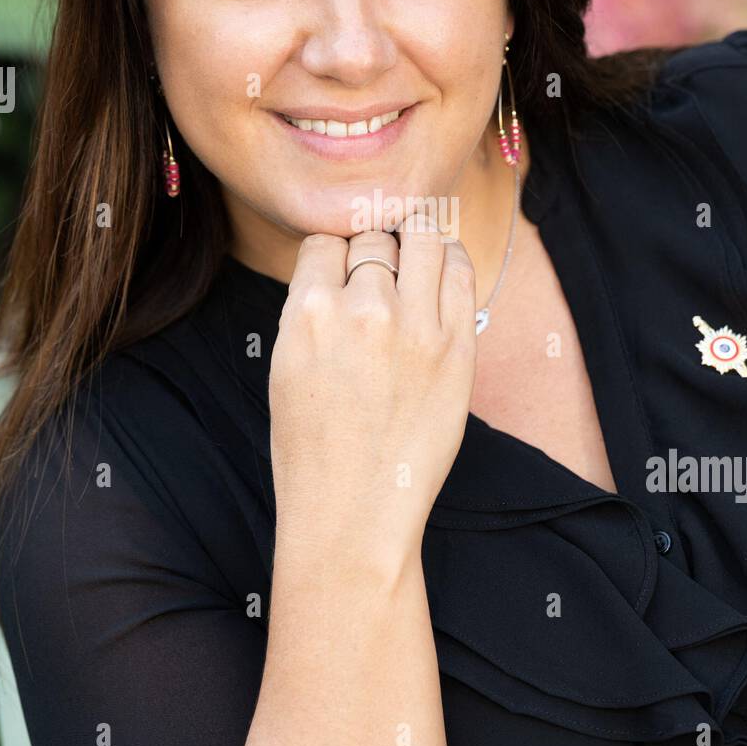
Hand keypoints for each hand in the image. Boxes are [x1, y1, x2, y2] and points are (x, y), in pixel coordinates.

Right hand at [268, 216, 476, 568]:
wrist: (354, 510)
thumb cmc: (313, 447)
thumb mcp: (286, 366)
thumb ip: (311, 309)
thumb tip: (341, 265)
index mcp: (308, 313)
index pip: (326, 241)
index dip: (335, 255)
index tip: (344, 273)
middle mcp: (363, 309)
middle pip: (374, 235)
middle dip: (376, 249)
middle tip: (381, 273)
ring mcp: (416, 326)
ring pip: (422, 237)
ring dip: (416, 241)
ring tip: (415, 260)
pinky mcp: (457, 345)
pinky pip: (460, 270)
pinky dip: (450, 261)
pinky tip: (443, 273)